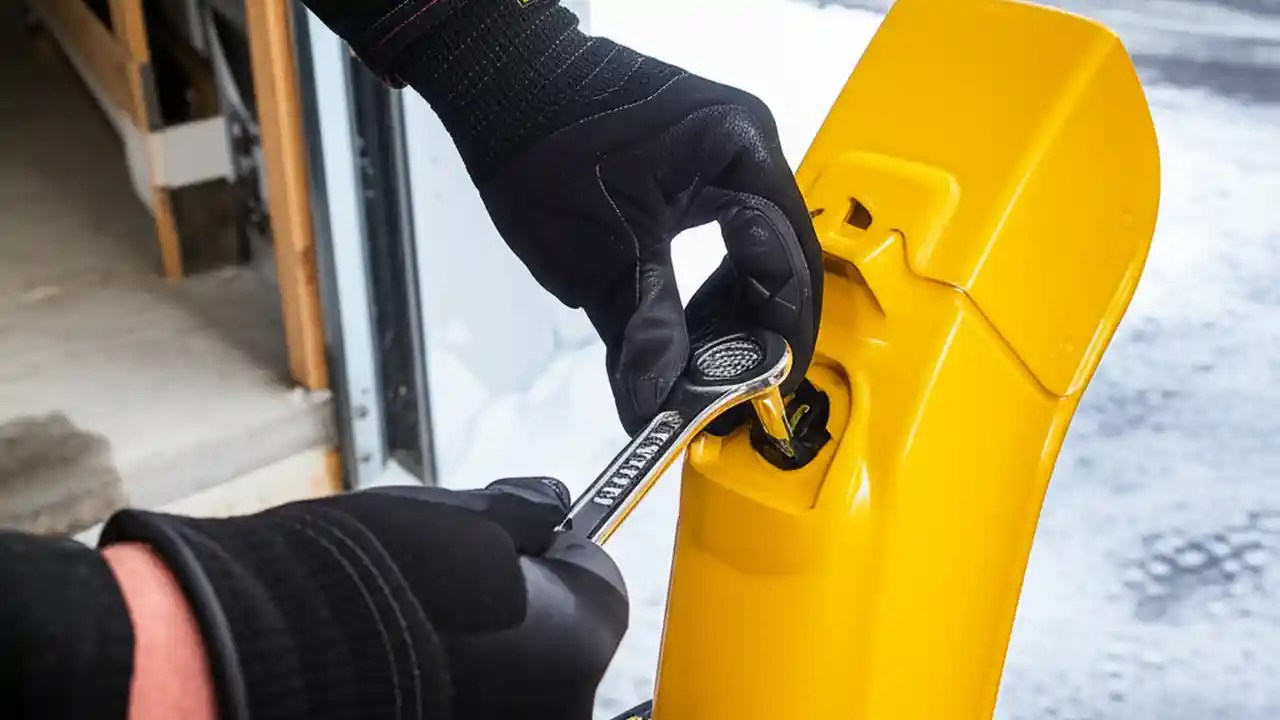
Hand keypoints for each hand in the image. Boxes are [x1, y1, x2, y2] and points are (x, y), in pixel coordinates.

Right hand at [99, 479, 626, 719]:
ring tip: (413, 635)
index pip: (593, 577)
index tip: (502, 550)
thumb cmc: (365, 576)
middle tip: (446, 594)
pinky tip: (402, 675)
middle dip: (520, 615)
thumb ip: (523, 510)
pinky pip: (480, 708)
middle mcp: (566, 706)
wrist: (262, 659)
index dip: (546, 555)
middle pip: (561, 643)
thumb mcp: (458, 516)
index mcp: (583, 635)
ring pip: (518, 687)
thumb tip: (554, 504)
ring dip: (486, 662)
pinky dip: (455, 695)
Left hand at [301, 0, 823, 433]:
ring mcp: (723, 152)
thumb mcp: (595, 254)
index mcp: (738, 147)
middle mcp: (745, 143)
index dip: (783, 327)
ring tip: (705, 363)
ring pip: (754, 252)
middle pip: (780, 256)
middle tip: (734, 385)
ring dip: (733, 310)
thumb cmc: (539, 145)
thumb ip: (638, 330)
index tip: (768, 381)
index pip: (791, 255)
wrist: (496, 88)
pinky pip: (725, 237)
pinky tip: (688, 325)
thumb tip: (656, 401)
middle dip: (756, 325)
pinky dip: (710, 284)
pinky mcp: (696, 166)